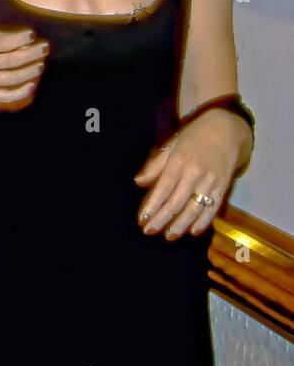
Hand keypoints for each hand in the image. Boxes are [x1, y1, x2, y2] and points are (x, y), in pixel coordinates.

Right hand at [0, 27, 47, 110]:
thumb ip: (4, 38)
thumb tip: (28, 44)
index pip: (2, 43)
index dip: (19, 39)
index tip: (32, 35)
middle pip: (11, 60)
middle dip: (31, 54)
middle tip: (44, 48)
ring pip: (12, 78)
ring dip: (30, 71)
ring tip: (40, 66)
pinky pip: (6, 96)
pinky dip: (21, 92)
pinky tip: (31, 86)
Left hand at [134, 110, 249, 238]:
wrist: (227, 129)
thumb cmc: (194, 137)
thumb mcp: (171, 145)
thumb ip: (155, 165)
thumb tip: (138, 182)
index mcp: (179, 162)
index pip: (163, 189)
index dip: (152, 206)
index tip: (142, 219)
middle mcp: (195, 173)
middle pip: (177, 202)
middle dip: (162, 219)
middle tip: (149, 231)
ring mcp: (211, 181)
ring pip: (195, 208)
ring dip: (181, 225)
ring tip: (169, 236)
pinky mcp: (224, 186)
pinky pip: (213, 207)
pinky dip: (204, 221)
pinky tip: (193, 231)